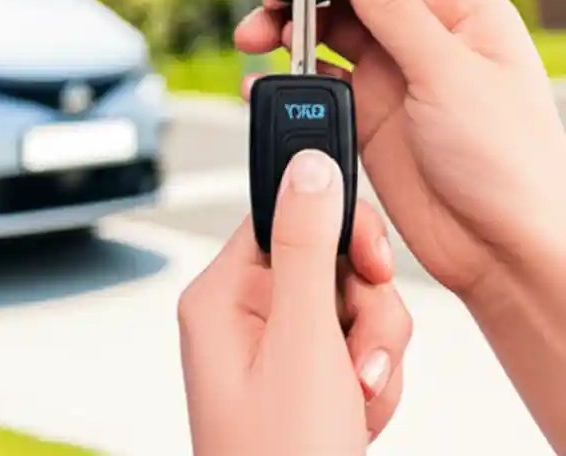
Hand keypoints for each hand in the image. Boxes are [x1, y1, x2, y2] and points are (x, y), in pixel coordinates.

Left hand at [179, 151, 411, 453]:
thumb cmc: (280, 453)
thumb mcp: (301, 344)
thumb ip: (309, 249)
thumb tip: (306, 165)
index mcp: (220, 294)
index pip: (281, 214)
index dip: (336, 230)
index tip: (368, 262)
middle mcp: (241, 314)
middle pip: (329, 262)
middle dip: (363, 312)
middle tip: (359, 354)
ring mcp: (273, 348)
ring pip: (353, 309)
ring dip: (372, 356)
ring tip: (352, 400)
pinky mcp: (302, 377)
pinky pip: (356, 350)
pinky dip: (370, 385)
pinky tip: (353, 418)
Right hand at [237, 0, 565, 297]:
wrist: (501, 249)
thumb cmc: (510, 163)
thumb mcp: (451, 76)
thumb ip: (399, 14)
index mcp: (463, 11)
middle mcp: (425, 37)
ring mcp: (393, 76)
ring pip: (326, 31)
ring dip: (287, 28)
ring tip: (256, 37)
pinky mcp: (367, 116)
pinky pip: (317, 82)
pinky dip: (286, 77)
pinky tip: (266, 82)